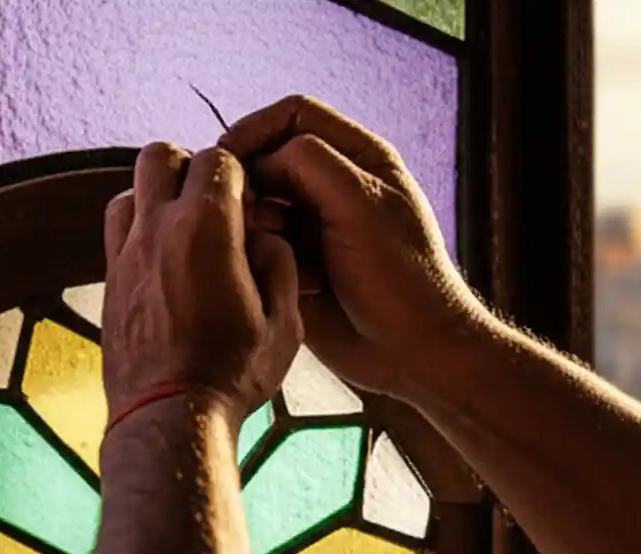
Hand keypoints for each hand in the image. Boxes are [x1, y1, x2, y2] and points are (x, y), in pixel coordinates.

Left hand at [102, 142, 302, 427]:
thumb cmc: (234, 373)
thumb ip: (279, 262)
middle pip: (161, 155)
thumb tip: (263, 236)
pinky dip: (139, 224)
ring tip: (187, 229)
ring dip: (160, 194)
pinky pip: (118, 225)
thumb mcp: (285, 320)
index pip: (218, 158)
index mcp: (207, 229)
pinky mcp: (110, 279)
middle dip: (192, 168)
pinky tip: (166, 257)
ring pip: (132, 186)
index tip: (254, 210)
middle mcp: (158, 229)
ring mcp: (126, 253)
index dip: (241, 176)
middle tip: (216, 206)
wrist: (171, 417)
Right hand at [218, 95, 492, 399]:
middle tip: (249, 215)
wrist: (413, 351)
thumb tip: (260, 159)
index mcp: (357, 159)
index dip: (256, 128)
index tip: (227, 155)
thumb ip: (311, 162)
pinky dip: (263, 259)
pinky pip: (259, 249)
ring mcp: (312, 228)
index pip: (293, 116)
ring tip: (279, 254)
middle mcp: (332, 187)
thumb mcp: (361, 203)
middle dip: (250, 182)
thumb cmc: (402, 276)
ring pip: (257, 206)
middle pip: (267, 159)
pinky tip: (291, 283)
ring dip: (256, 225)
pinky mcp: (296, 266)